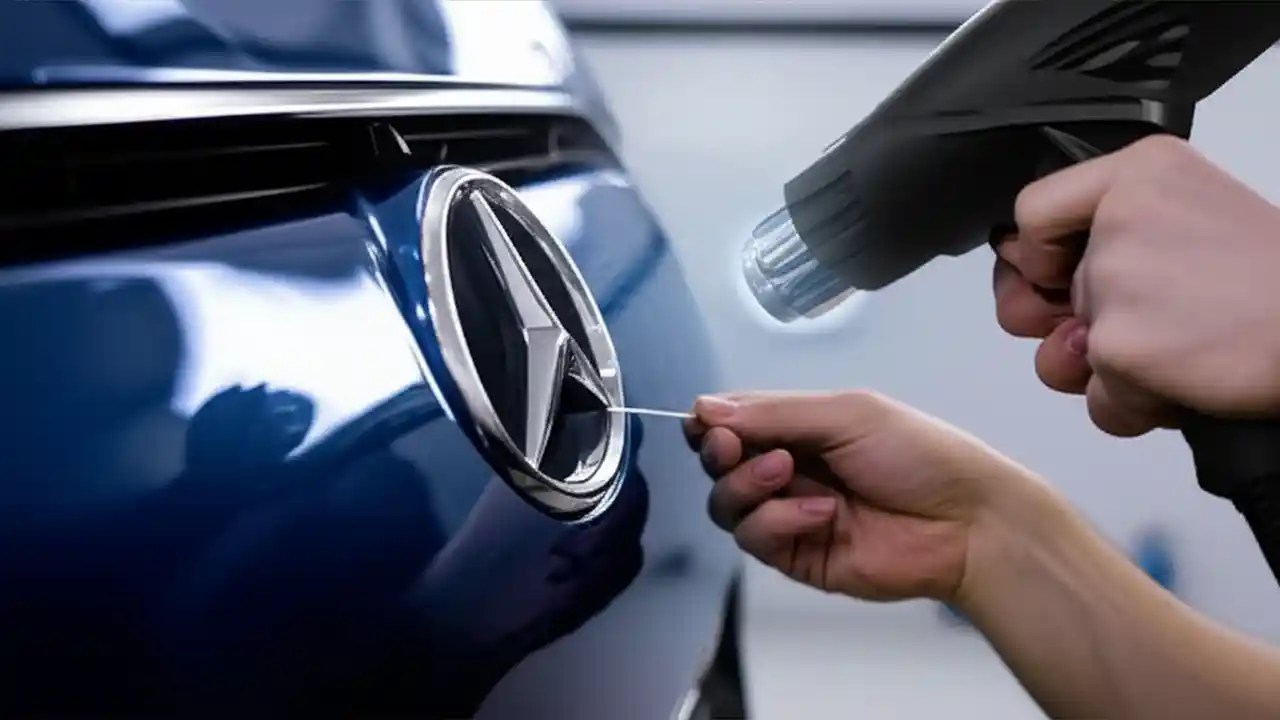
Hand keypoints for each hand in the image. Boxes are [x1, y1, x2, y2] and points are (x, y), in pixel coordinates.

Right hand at [685, 391, 1046, 602]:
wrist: (969, 523)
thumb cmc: (918, 454)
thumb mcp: (846, 415)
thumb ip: (773, 413)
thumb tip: (702, 408)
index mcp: (798, 428)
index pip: (732, 423)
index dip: (710, 424)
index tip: (704, 424)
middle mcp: (787, 470)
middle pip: (718, 465)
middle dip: (719, 454)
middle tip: (734, 447)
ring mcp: (789, 515)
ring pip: (727, 505)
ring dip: (746, 486)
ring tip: (786, 474)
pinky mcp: (797, 557)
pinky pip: (756, 540)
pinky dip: (778, 523)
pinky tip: (821, 514)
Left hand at [994, 135, 1279, 436]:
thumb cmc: (1275, 284)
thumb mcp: (1192, 223)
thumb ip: (1102, 249)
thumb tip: (1021, 302)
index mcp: (1138, 173)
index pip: (1033, 214)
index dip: (1043, 259)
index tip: (1074, 277)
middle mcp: (1118, 218)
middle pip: (1049, 297)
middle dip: (1089, 331)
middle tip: (1162, 328)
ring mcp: (1115, 283)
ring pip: (1068, 357)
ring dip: (1113, 374)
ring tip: (1185, 355)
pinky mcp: (1121, 344)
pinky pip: (1101, 402)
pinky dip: (1142, 410)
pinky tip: (1195, 384)